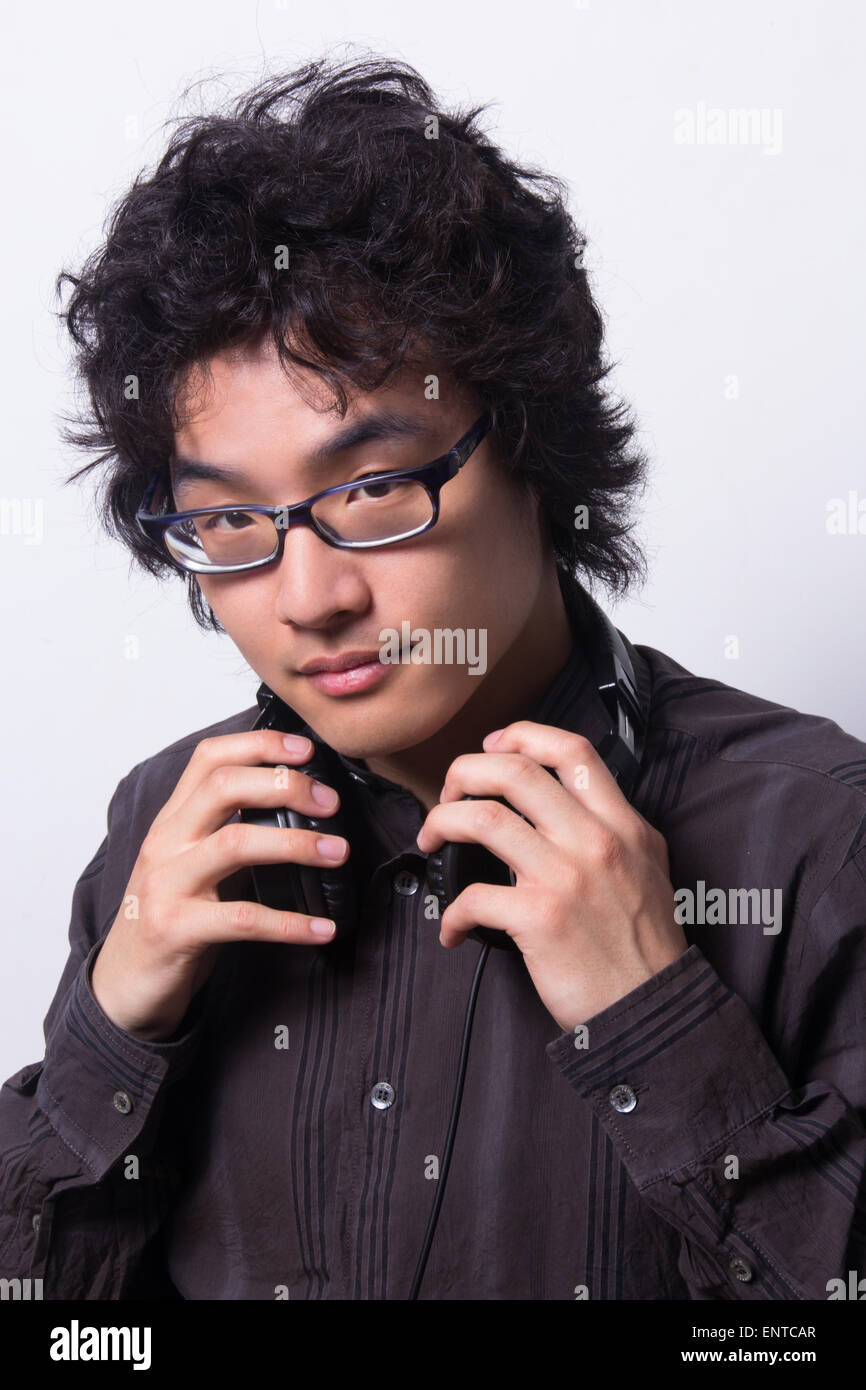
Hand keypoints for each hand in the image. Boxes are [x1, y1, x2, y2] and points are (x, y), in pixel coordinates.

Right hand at [90, 730, 347, 1041]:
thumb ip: (230, 831)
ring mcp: (167, 885)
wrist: (123, 984)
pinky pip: (242, 919)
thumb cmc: (172, 917)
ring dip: (296, 845)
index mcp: (173, 820)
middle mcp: (166, 843)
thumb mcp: (193, 863)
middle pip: (223, 788)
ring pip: (235, 843)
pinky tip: (321, 928)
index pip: (209, 758)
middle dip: (285, 786)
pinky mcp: (176, 930)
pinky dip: (289, 923)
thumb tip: (299, 806)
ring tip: (338, 852)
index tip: (306, 749)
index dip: (259, 745)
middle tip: (330, 803)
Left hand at [415, 721, 685, 1033]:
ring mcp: (565, 877)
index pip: (571, 750)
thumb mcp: (648, 869)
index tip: (493, 745)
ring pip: (483, 818)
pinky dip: (450, 912)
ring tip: (431, 841)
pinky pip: (472, 896)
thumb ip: (614, 831)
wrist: (655, 1009)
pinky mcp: (539, 917)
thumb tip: (570, 809)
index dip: (522, 735)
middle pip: (515, 771)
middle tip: (448, 794)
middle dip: (465, 771)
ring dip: (441, 823)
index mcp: (621, 825)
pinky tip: (452, 927)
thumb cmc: (646, 948)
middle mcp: (594, 841)